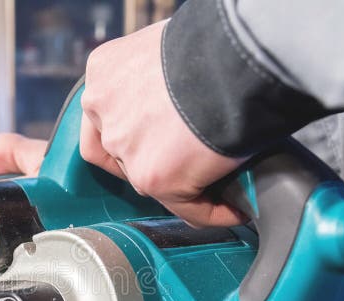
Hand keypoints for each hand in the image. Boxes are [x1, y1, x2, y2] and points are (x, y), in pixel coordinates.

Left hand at [80, 21, 246, 226]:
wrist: (241, 57)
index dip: (128, 132)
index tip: (154, 140)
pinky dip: (210, 212)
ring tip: (215, 185)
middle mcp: (103, 110)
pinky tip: (233, 210)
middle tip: (186, 162)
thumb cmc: (219, 43)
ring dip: (181, 186)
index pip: (102, 117)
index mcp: (104, 72)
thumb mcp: (168, 47)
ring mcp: (125, 147)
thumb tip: (174, 101)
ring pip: (149, 182)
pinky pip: (185, 207)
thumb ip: (155, 78)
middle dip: (151, 161)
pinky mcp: (152, 177)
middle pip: (119, 153)